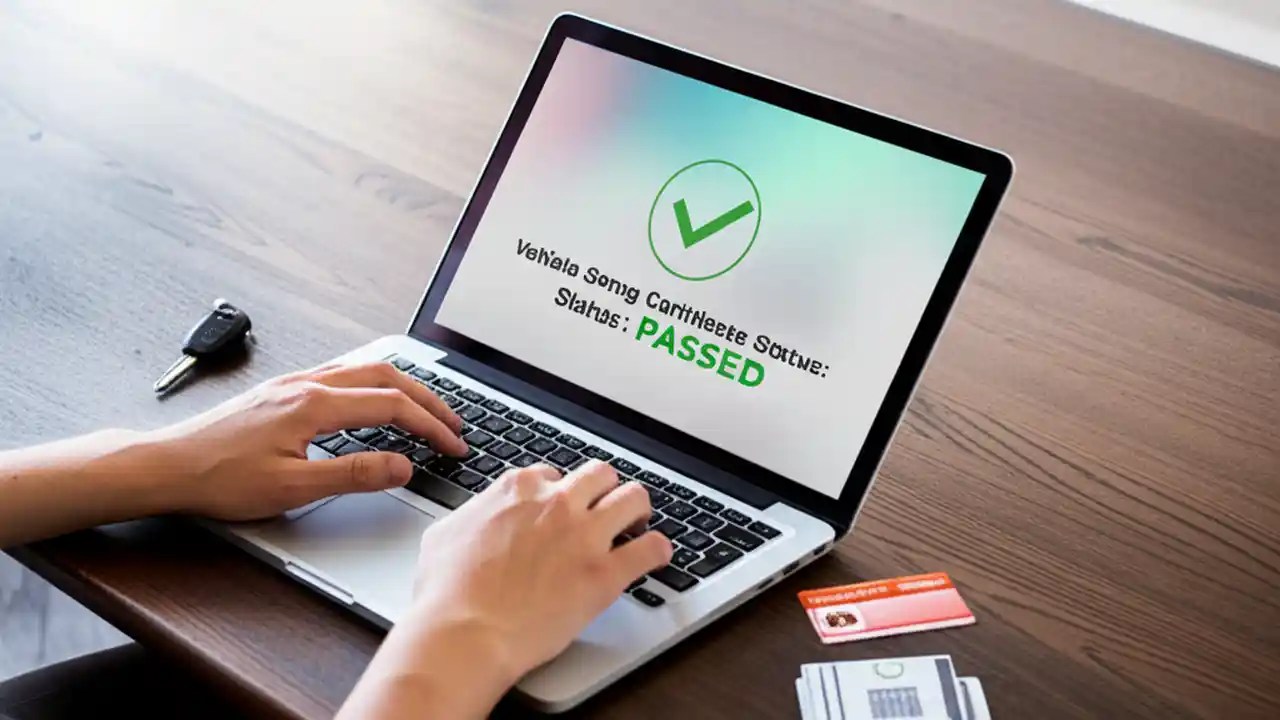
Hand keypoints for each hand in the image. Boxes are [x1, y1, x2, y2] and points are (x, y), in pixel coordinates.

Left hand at [151, 361, 466, 520]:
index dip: (431, 426)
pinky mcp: (282, 391)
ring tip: (426, 409)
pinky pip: (341, 374)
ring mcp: (293, 383)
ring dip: (402, 387)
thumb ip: (354, 474)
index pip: (392, 406)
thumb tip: (402, 466)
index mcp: (314, 405)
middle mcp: (306, 384)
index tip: (454, 445)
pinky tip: (374, 400)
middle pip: (386, 377)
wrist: (166, 466)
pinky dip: (374, 385)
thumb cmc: (219, 479)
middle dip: (428, 399)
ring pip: (364, 370)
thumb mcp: (293, 488)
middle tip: (455, 424)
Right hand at [413, 462, 672, 677]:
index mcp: (518, 489)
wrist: (464, 631)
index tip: (562, 509)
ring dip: (638, 510)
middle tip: (606, 507)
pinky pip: (651, 549)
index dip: (560, 493)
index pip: (554, 474)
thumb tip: (477, 516)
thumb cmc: (447, 592)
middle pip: (600, 475)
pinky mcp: (606, 573)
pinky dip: (659, 551)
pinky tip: (657, 557)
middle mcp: (557, 503)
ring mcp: (585, 535)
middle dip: (605, 490)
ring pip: (634, 498)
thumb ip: (473, 515)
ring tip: (638, 524)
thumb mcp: (445, 534)